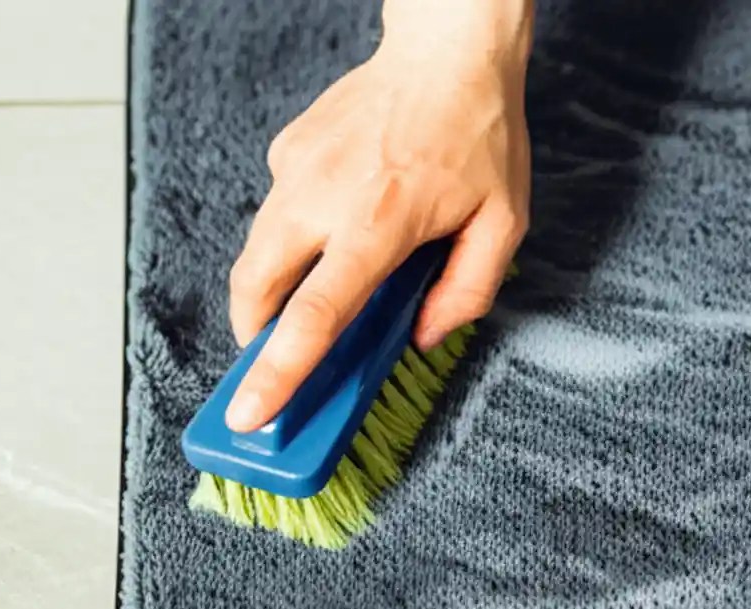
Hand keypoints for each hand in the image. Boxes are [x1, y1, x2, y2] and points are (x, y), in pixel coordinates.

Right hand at [224, 0, 532, 431]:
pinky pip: (279, 208)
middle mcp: (323, 197)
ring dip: (274, 285)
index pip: (314, 315)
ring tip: (316, 290)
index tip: (247, 414)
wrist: (446, 52)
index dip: (276, 372)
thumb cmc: (479, 136)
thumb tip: (423, 336)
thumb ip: (466, 292)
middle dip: (253, 334)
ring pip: (258, 249)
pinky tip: (341, 217)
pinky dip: (297, 232)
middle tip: (273, 357)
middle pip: (256, 286)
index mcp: (377, 225)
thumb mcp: (503, 223)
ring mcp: (296, 168)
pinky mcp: (287, 148)